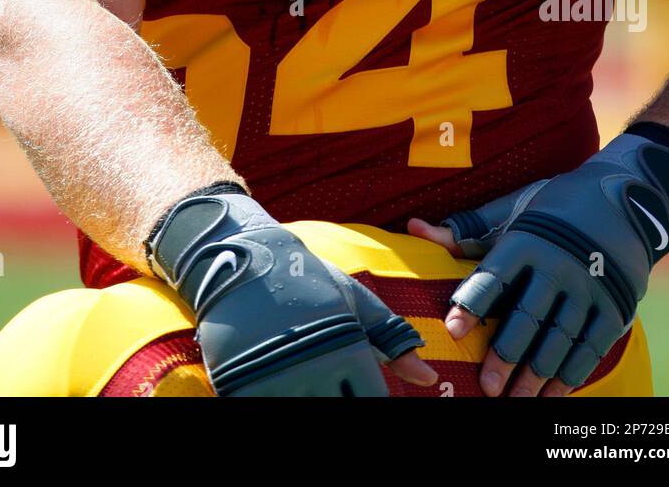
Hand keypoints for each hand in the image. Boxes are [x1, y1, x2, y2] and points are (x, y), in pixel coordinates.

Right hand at [149, 191, 436, 395]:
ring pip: (302, 412)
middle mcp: (313, 368)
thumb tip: (429, 379)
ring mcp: (274, 379)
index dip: (368, 398)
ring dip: (307, 401)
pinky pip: (264, 409)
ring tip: (307, 384)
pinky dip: (275, 402)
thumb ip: (391, 339)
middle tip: (330, 384)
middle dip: (338, 400)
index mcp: (347, 349)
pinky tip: (281, 386)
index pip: (372, 400)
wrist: (241, 257)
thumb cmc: (306, 279)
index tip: (358, 388)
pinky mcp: (239, 385)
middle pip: (339, 411)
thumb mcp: (352, 300)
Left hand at [408, 132, 668, 397]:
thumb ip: (467, 230)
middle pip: (527, 317)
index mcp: (526, 239)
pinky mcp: (616, 306)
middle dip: (505, 355)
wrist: (623, 199)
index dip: (471, 303)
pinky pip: (591, 348)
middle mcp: (557, 264)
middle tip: (487, 386)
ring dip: (536, 374)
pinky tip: (552, 393)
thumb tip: (415, 228)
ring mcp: (590, 287)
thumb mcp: (512, 210)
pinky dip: (571, 374)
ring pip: (559, 339)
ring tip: (516, 399)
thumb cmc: (552, 208)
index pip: (493, 276)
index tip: (452, 330)